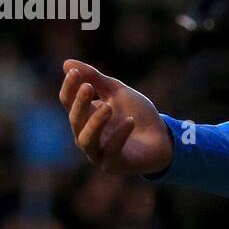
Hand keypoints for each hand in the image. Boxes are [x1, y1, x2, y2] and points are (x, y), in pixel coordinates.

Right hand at [60, 59, 172, 175]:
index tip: (75, 73)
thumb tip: (66, 63)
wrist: (162, 137)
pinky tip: (129, 122)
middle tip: (88, 87)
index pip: (68, 101)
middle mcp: (85, 135)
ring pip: (86, 139)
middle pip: (75, 119)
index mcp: (84, 117)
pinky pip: (111, 151)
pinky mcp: (113, 164)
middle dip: (80, 103)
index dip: (69, 87)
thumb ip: (95, 79)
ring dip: (95, 122)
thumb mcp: (117, 92)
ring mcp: (98, 152)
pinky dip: (119, 135)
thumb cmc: (136, 114)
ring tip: (108, 107)